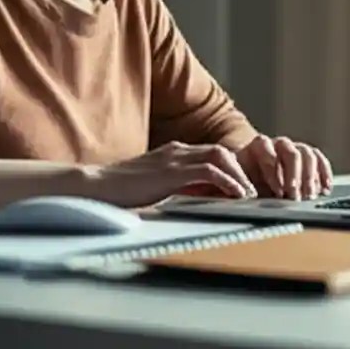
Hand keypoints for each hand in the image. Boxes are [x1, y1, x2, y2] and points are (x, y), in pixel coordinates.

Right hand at [94, 141, 257, 204]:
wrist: (96, 187)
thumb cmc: (122, 191)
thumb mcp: (156, 186)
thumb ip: (177, 187)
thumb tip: (201, 198)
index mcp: (174, 153)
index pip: (213, 154)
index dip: (232, 169)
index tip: (244, 188)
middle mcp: (178, 150)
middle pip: (222, 151)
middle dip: (241, 170)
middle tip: (254, 191)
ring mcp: (174, 158)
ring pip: (220, 156)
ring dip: (238, 175)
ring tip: (249, 195)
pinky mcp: (171, 171)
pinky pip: (209, 171)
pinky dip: (227, 181)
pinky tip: (236, 195)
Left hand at [236, 135, 333, 199]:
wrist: (252, 169)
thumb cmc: (242, 177)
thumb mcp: (234, 179)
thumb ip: (235, 185)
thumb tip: (237, 195)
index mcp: (258, 146)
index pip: (267, 152)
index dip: (273, 173)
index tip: (277, 192)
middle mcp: (278, 143)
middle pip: (292, 153)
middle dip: (294, 176)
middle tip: (295, 196)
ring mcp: (295, 147)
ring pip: (308, 155)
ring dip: (310, 177)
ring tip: (309, 196)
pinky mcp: (308, 156)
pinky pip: (319, 159)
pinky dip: (324, 174)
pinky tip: (325, 189)